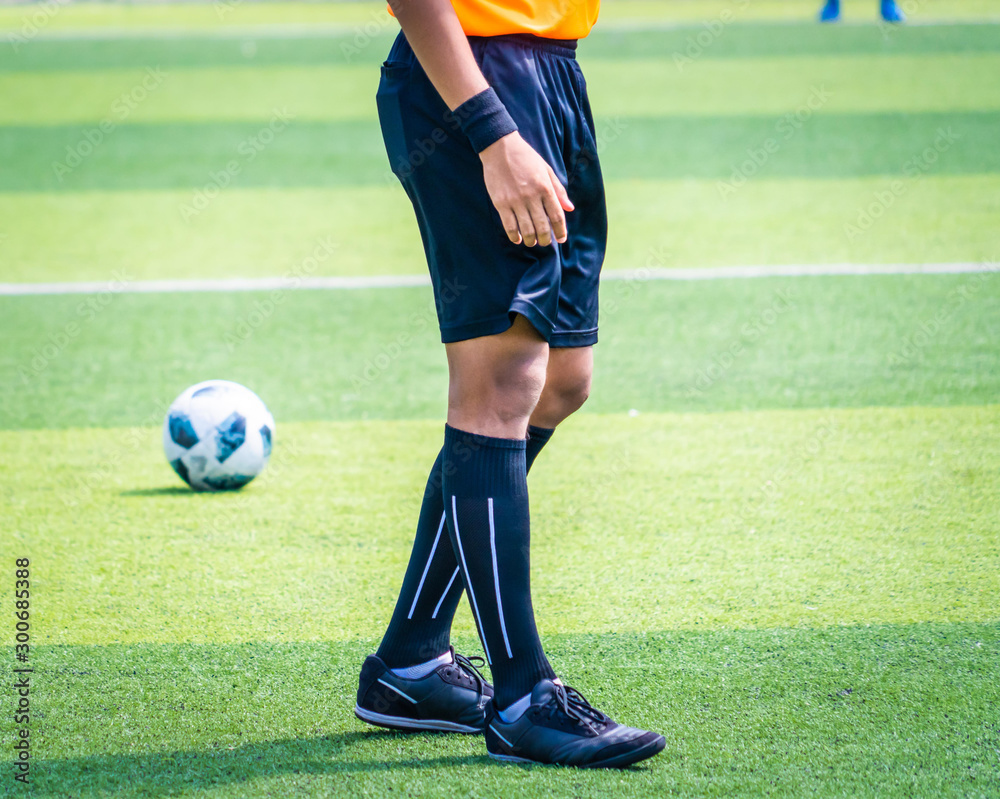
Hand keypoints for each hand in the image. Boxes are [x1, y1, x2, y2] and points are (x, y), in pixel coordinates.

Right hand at [479, 132, 573, 246]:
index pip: (557, 216)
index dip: (560, 231)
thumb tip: (570, 208)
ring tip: (532, 242)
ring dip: (531, 240)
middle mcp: (532, 196)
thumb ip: (559, 190)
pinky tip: (517, 239)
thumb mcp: (546, 170)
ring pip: (526, 229)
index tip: (561, 239)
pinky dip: (514, 236)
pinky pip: (509, 226)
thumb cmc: (526, 157)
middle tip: (545, 242)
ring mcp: (516, 201)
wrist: (500, 147)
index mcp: (545, 188)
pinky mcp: (501, 203)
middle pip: (542, 226)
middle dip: (545, 239)